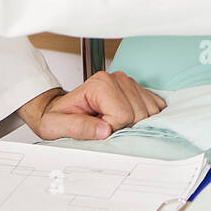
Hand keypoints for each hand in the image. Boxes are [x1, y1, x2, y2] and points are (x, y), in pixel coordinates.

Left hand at [18, 71, 166, 140]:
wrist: (57, 109)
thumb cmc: (57, 117)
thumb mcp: (55, 126)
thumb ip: (78, 128)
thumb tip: (105, 130)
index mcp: (100, 84)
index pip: (123, 114)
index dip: (111, 129)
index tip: (96, 129)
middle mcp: (117, 79)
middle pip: (139, 113)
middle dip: (124, 127)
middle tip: (103, 126)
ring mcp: (129, 83)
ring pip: (150, 111)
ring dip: (135, 123)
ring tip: (113, 122)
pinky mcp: (138, 89)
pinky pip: (155, 105)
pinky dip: (146, 117)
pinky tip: (127, 120)